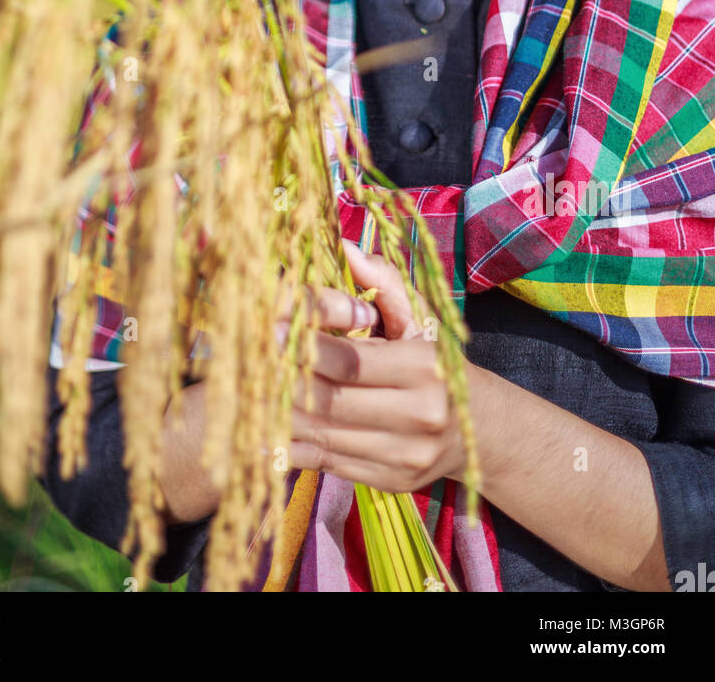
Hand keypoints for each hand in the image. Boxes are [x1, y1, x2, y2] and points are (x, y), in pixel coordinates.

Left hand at [274, 238, 469, 494]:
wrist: (480, 431)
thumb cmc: (439, 363)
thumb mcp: (423, 319)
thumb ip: (385, 283)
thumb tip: (346, 247)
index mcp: (424, 370)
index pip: (351, 360)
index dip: (306, 346)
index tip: (271, 328)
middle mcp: (416, 418)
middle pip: (331, 401)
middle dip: (285, 379)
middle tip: (249, 359)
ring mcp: (402, 457)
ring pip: (323, 436)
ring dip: (279, 413)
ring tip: (249, 389)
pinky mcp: (387, 482)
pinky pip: (327, 463)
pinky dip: (291, 446)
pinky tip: (263, 427)